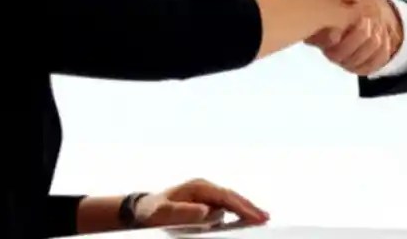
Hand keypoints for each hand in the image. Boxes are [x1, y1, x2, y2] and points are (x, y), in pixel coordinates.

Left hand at [133, 178, 268, 227]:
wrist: (140, 211)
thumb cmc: (151, 212)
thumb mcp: (164, 213)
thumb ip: (185, 212)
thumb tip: (209, 211)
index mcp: (199, 187)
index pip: (226, 197)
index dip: (242, 206)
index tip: (256, 217)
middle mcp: (204, 188)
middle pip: (232, 197)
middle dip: (249, 207)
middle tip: (266, 218)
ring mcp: (204, 195)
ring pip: (230, 202)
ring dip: (245, 210)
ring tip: (261, 218)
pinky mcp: (202, 203)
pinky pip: (224, 208)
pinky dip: (236, 213)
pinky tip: (244, 219)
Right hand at [306, 0, 401, 74]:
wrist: (374, 7)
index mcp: (316, 25)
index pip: (316, 37)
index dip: (335, 26)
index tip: (351, 12)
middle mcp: (325, 46)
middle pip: (336, 54)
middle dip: (357, 36)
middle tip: (367, 20)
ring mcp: (341, 59)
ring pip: (353, 62)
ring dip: (370, 43)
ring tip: (377, 25)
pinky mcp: (358, 66)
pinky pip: (369, 66)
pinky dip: (380, 51)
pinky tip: (383, 35)